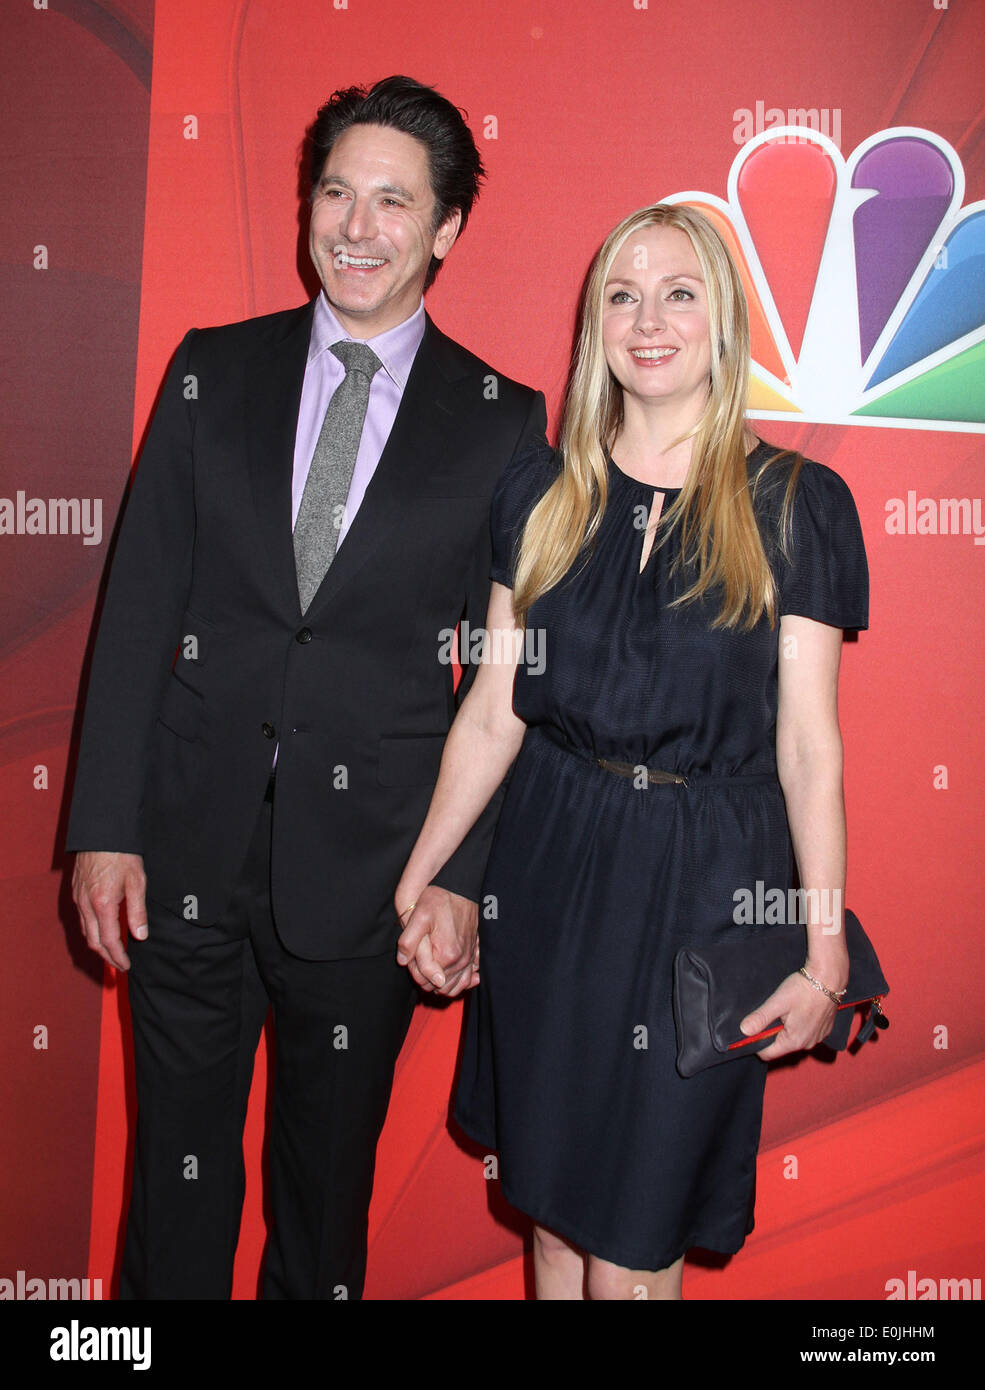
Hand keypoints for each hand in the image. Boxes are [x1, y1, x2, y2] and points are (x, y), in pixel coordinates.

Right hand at [72, 851, 147, 971]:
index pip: (108, 940)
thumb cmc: (122, 854)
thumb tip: (140, 936)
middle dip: (107, 956)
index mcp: (102, 904)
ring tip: (112, 952)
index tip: (126, 966)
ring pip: (85, 931)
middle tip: (120, 965)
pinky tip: (100, 931)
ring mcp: (78, 898)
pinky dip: (91, 931)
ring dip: (98, 945)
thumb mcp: (137, 882)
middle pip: (93, 940)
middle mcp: (86, 904)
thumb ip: (137, 911)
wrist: (102, 832)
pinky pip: (81, 919)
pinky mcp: (76, 891)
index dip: (117, 956)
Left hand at [394, 885, 478, 996]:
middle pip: (439, 986)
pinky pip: (468, 977)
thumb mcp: (418, 917)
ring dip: (442, 983)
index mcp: (445, 955)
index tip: (411, 957)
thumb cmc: (438, 900)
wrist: (460, 888)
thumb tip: (404, 963)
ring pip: (454, 986)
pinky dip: (460, 980)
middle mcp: (460, 960)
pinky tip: (450, 972)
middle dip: (427, 978)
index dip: (414, 972)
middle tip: (420, 960)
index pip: (425, 981)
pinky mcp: (474, 953)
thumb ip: (410, 942)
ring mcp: (469, 958)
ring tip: (431, 968)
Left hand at [739, 970, 837, 1061]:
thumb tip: (744, 1031)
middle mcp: (807, 1044)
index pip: (767, 1054)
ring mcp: (818, 1038)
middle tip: (772, 1012)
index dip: (756, 1043)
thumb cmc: (804, 989)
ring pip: (794, 1038)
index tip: (753, 1028)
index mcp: (794, 1041)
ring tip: (787, 1008)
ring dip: (787, 1028)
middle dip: (772, 1032)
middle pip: (781, 1045)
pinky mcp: (825, 1030)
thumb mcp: (777, 1002)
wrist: (829, 978)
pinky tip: (799, 1009)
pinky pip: (807, 1032)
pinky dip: (800, 1024)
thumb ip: (760, 1018)